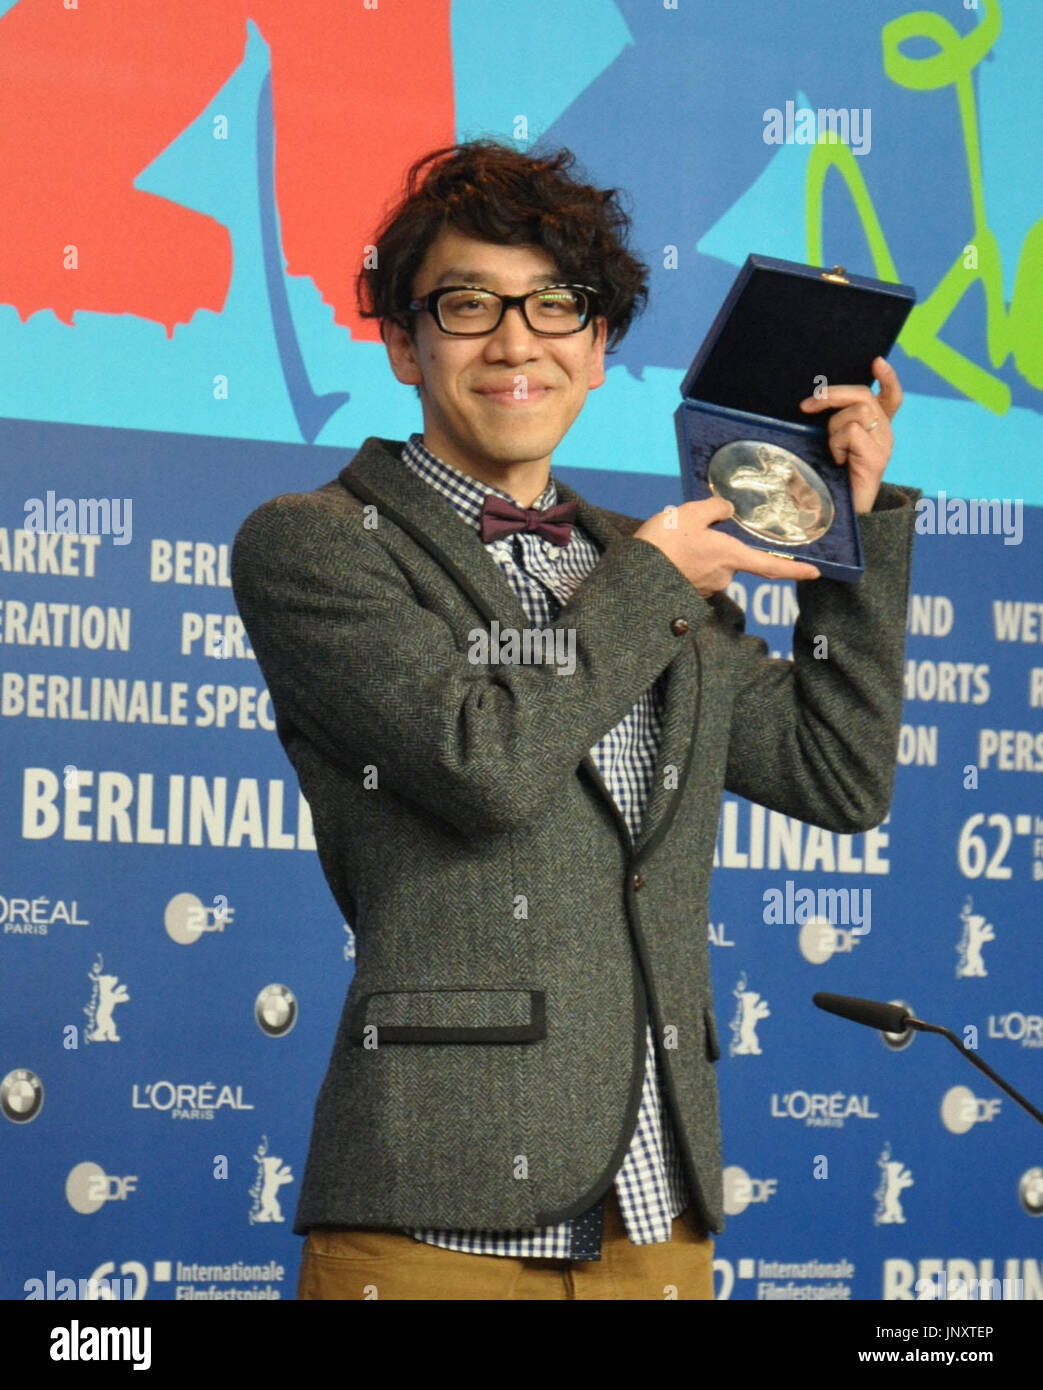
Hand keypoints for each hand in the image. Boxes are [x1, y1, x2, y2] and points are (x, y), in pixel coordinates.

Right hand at [635, 496, 819, 597]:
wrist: (634, 578)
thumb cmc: (663, 544)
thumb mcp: (689, 513)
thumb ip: (714, 508)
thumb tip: (726, 509)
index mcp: (730, 556)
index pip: (770, 565)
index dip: (794, 569)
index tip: (815, 573)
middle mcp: (724, 576)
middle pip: (731, 555)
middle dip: (716, 542)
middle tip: (687, 529)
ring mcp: (706, 588)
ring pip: (712, 562)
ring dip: (698, 550)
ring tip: (670, 539)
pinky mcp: (689, 592)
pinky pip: (696, 571)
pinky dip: (687, 561)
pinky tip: (668, 553)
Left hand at [798, 357, 902, 512]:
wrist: (838, 518)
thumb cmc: (828, 483)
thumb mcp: (827, 448)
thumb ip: (830, 426)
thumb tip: (811, 402)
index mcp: (875, 430)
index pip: (891, 397)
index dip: (888, 378)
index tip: (876, 362)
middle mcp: (884, 434)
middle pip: (863, 395)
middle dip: (832, 394)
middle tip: (807, 405)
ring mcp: (883, 446)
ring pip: (856, 411)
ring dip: (833, 427)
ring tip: (833, 452)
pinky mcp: (876, 459)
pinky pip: (852, 432)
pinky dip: (837, 443)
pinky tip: (838, 462)